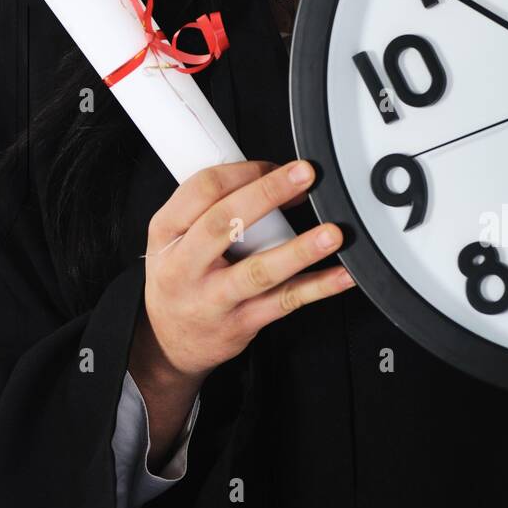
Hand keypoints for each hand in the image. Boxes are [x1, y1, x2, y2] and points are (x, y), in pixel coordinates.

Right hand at [130, 159, 353, 466]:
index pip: (202, 189)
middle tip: (304, 176)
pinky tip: (340, 275)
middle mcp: (185, 265)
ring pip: (258, 271)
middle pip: (224, 222)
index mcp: (166, 232)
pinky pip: (283, 302)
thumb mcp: (173, 237)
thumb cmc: (179, 278)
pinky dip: (316, 288)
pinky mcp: (240, 324)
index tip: (276, 166)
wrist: (170, 340)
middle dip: (268, 194)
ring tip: (331, 234)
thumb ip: (211, 206)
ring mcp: (213, 298)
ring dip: (299, 250)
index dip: (244, 172)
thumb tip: (274, 180)